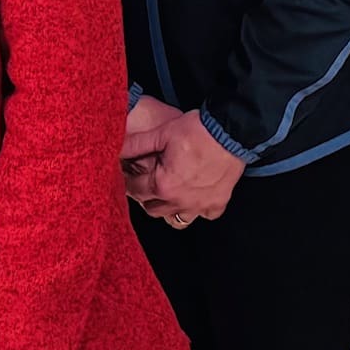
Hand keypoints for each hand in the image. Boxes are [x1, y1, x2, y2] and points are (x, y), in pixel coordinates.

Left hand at [122, 110, 245, 222]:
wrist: (232, 132)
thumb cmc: (199, 131)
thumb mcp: (162, 133)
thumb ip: (136, 144)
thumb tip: (116, 148)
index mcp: (162, 185)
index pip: (135, 190)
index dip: (130, 180)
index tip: (131, 173)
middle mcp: (179, 201)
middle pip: (152, 208)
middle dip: (147, 195)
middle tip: (149, 180)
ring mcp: (199, 205)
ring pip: (176, 219)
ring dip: (169, 208)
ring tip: (170, 191)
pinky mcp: (217, 202)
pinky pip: (204, 215)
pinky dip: (198, 209)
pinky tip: (195, 195)